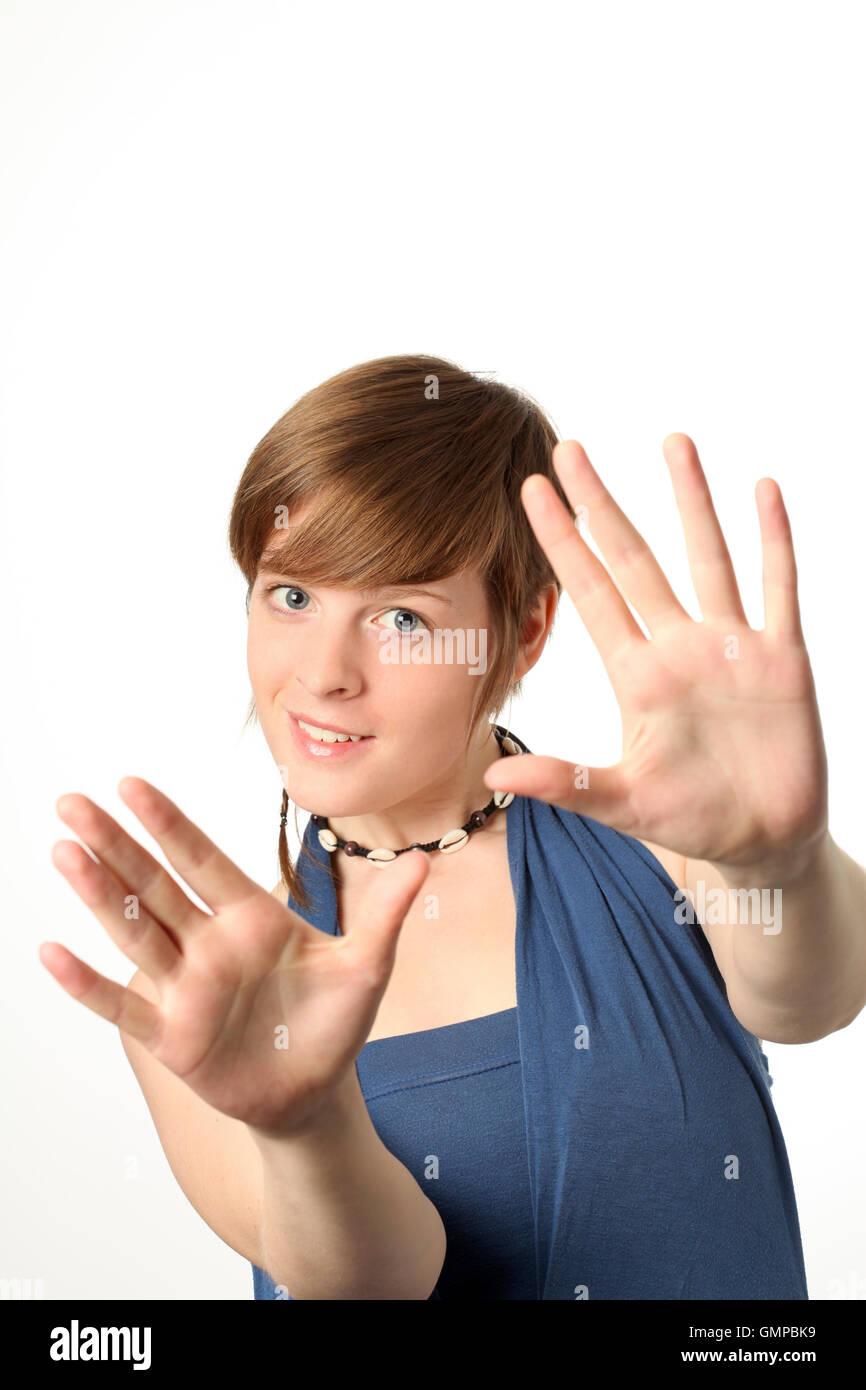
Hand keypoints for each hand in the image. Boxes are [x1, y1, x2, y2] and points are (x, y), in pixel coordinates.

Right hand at [41, 778, 428, 1133]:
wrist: (316, 1092)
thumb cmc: (337, 1022)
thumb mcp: (368, 966)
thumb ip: (385, 913)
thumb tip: (424, 861)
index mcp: (252, 917)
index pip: (204, 860)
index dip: (170, 824)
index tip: (132, 784)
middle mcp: (211, 944)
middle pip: (156, 886)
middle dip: (115, 844)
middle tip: (72, 803)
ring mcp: (186, 988)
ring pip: (136, 933)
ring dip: (99, 896)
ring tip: (64, 852)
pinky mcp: (173, 1037)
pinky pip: (123, 1008)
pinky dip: (88, 984)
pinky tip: (52, 953)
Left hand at [484, 435, 828, 874]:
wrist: (761, 841)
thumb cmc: (690, 819)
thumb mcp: (624, 803)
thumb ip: (567, 785)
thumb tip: (494, 776)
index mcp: (636, 676)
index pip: (590, 593)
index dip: (562, 541)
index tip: (531, 490)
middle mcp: (679, 648)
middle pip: (635, 559)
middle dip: (603, 504)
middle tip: (569, 448)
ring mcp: (732, 648)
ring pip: (707, 557)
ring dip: (691, 500)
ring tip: (672, 441)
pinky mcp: (783, 660)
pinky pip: (779, 589)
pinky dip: (774, 541)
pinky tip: (763, 489)